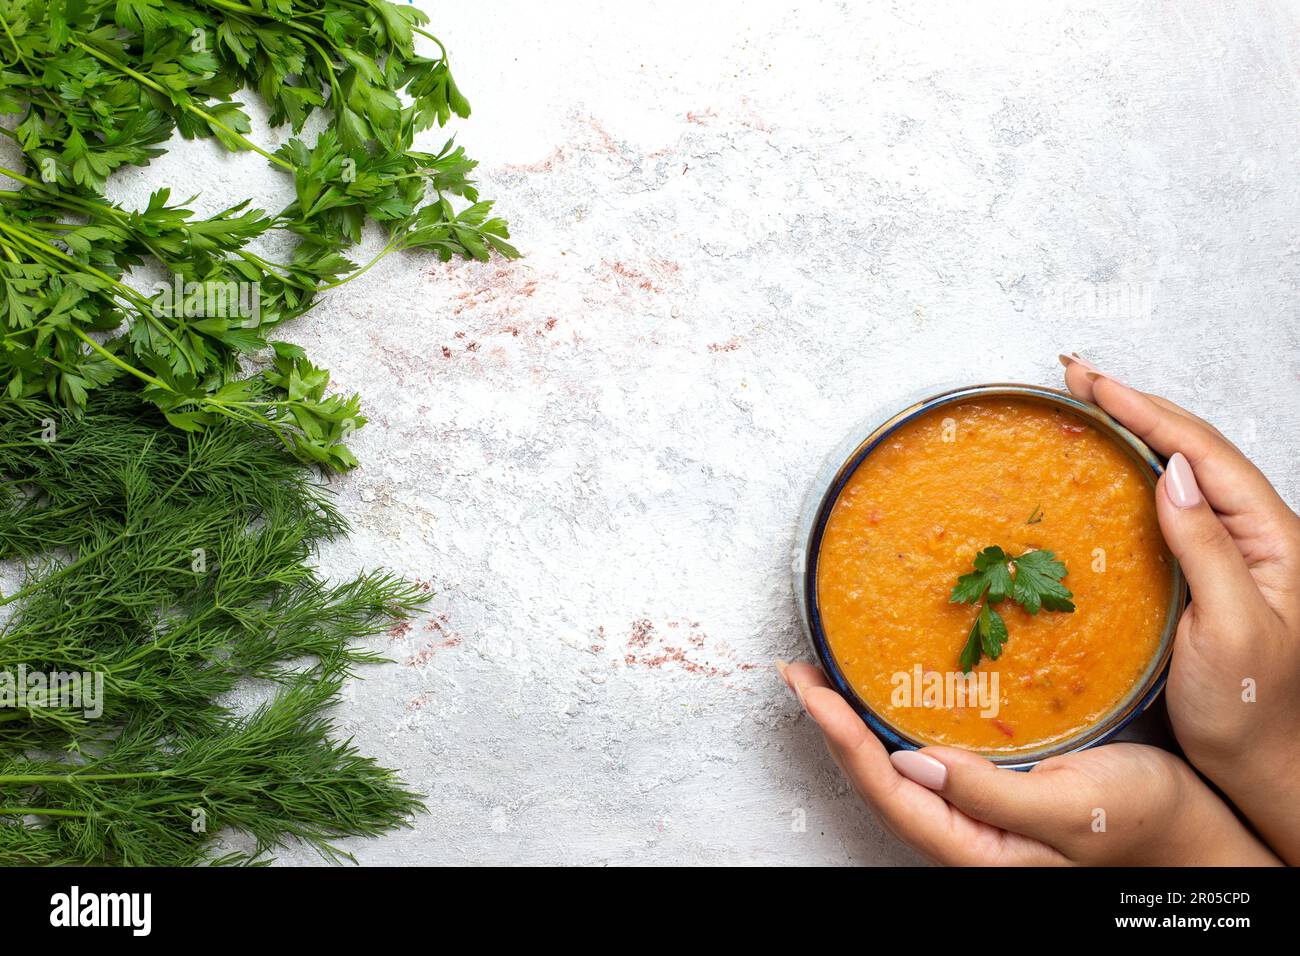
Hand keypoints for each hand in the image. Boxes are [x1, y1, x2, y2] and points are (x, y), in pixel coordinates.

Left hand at [779, 661, 1279, 865]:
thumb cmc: (1143, 822)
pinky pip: (922, 762)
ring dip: (854, 726)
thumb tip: (915, 766)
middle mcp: (966, 836)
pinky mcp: (989, 793)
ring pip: (894, 773)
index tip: (812, 692)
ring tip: (822, 682)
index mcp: (978, 849)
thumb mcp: (1075, 809)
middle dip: (832, 729)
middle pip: (876, 783)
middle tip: (799, 675)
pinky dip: (890, 726)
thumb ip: (995, 797)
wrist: (1195, 831)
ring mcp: (974, 816)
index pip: (888, 793)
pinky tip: (883, 701)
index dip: (843, 741)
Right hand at [1061, 354, 1299, 862]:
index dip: (1145, 410)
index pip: (1203, 452)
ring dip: (1133, 431)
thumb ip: (1209, 548)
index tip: (1093, 383)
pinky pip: (1170, 509)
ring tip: (1086, 404)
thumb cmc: (1254, 713)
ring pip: (1182, 471)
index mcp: (1274, 539)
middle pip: (1194, 448)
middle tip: (1075, 377)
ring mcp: (1233, 554)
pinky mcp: (1206, 575)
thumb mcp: (1232, 628)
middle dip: (1134, 404)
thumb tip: (1177, 472)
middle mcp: (1256, 536)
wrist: (1266, 770)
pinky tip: (1107, 471)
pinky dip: (1134, 475)